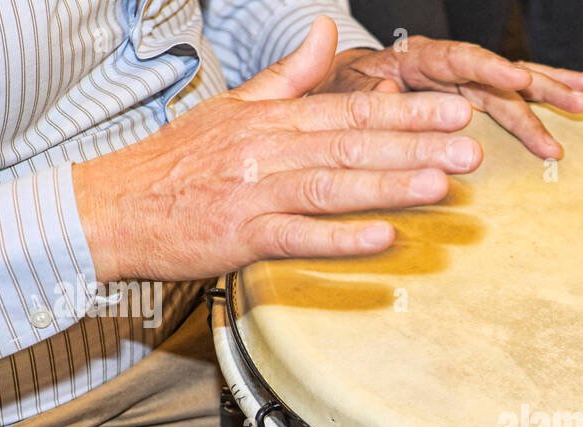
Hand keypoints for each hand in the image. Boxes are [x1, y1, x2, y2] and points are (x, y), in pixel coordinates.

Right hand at [73, 19, 482, 281]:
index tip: (457, 110)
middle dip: (417, 145)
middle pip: (353, 145)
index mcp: (272, 119)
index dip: (407, 112)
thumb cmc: (178, 162)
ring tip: (443, 185)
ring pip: (333, 187)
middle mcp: (268, 152)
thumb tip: (328, 32)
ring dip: (390, 186)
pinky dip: (342, 239)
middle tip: (472, 147)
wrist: (111, 207)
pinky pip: (298, 238)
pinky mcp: (241, 238)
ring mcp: (255, 195)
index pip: (350, 110)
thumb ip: (290, 74)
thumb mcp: (234, 105)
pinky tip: (384, 239)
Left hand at [326, 34, 582, 158]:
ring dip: (551, 93)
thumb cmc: (335, 92)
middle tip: (576, 106)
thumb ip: (363, 96)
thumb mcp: (340, 95)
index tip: (519, 80)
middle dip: (540, 90)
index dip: (491, 70)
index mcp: (416, 58)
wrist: (334, 88)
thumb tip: (388, 95)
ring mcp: (461, 81)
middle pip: (499, 75)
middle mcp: (446, 66)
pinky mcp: (470, 96)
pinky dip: (542, 95)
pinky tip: (577, 93)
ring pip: (512, 84)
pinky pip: (510, 96)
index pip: (460, 60)